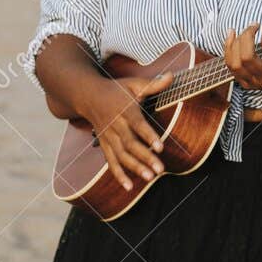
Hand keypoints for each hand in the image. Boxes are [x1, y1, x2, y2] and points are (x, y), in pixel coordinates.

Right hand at [85, 72, 171, 191]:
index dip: (149, 136)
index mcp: (125, 110)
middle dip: (145, 158)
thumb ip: (154, 84)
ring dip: (135, 168)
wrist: (89, 96)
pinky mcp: (105, 145)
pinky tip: (128, 186)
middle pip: (130, 144)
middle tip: (160, 170)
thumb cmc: (116, 89)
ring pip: (121, 156)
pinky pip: (111, 162)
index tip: (160, 147)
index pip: (138, 125)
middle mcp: (116, 126)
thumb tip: (172, 75)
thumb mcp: (134, 83)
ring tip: (150, 178)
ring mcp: (109, 137)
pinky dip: (118, 175)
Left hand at [225, 3, 261, 89]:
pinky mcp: (246, 83)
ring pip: (235, 63)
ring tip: (244, 29)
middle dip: (247, 36)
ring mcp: (255, 84)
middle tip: (254, 24)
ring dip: (236, 43)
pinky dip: (228, 48)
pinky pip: (231, 66)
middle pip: (247, 57)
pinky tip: (232, 34)